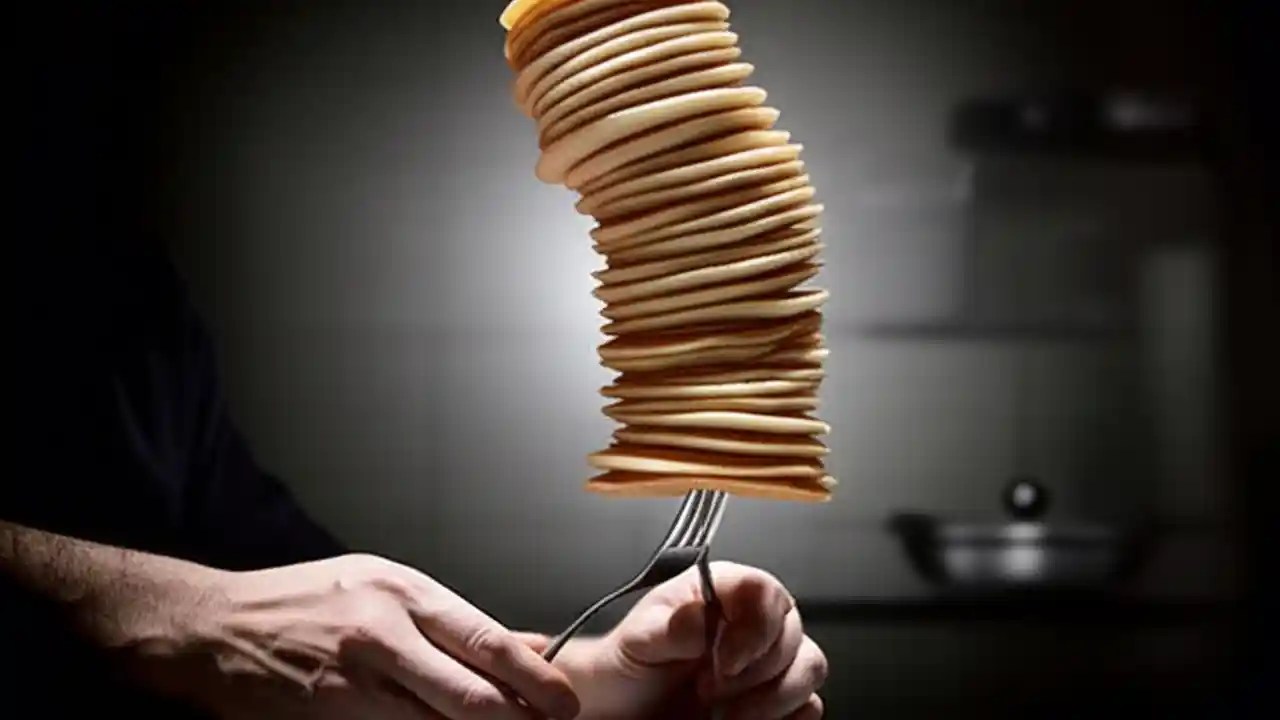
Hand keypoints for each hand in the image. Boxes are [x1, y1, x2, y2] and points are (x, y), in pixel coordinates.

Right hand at [156, 553, 580, 719]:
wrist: (217, 627)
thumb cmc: (308, 601)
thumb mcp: (386, 587)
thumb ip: (454, 621)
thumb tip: (529, 642)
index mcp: (403, 594)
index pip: (485, 640)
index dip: (533, 677)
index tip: (566, 700)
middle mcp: (382, 636)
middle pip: (469, 694)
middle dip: (519, 719)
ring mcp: (351, 684)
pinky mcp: (327, 719)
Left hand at [529, 562, 826, 719]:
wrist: (623, 706)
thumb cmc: (629, 663)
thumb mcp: (640, 640)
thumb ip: (671, 627)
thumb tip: (699, 619)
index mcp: (722, 592)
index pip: (765, 592)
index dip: (755, 629)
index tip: (725, 662)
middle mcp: (753, 620)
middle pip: (792, 634)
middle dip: (752, 672)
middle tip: (707, 688)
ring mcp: (768, 660)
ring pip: (810, 666)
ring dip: (772, 698)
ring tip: (725, 711)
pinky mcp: (776, 698)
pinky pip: (809, 703)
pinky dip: (785, 715)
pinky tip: (746, 718)